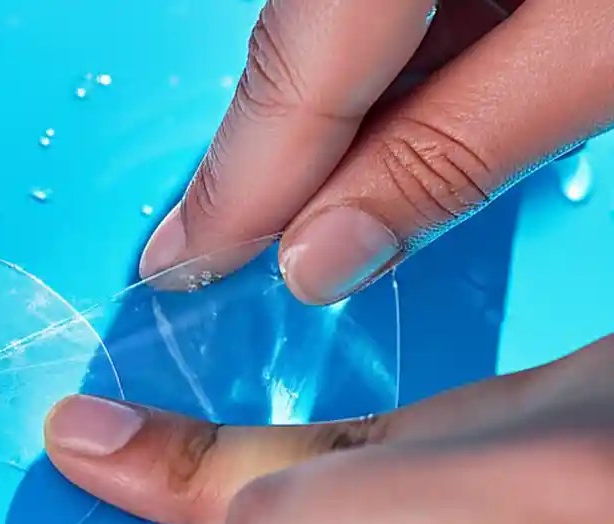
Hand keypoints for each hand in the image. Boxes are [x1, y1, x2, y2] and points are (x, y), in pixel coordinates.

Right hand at [140, 0, 613, 303]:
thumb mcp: (604, 46)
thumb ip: (452, 152)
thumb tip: (321, 253)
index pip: (297, 63)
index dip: (238, 183)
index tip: (186, 264)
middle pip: (304, 37)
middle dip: (276, 159)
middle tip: (226, 254)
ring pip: (344, 18)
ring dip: (340, 121)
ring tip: (320, 211)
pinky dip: (397, 66)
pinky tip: (403, 123)